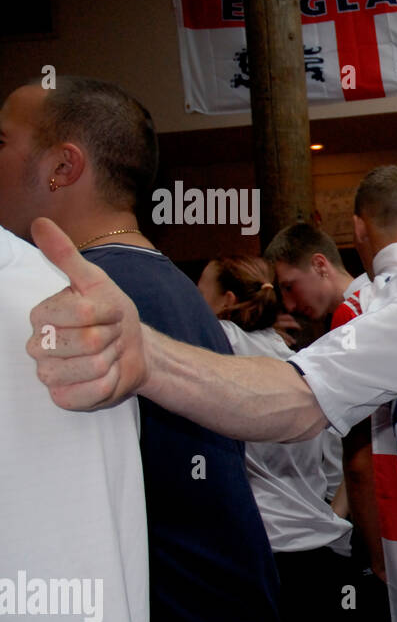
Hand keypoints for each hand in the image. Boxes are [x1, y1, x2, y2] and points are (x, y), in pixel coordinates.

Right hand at [26, 217, 147, 409]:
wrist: (133, 350)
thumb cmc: (113, 315)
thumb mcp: (96, 282)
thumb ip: (66, 255)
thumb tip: (40, 222)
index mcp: (42, 315)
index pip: (82, 312)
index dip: (108, 312)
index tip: (109, 312)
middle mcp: (38, 346)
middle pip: (89, 341)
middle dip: (113, 335)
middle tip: (111, 334)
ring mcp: (48, 374)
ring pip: (93, 367)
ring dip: (114, 358)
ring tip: (110, 353)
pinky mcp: (63, 399)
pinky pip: (94, 392)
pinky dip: (111, 383)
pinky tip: (108, 375)